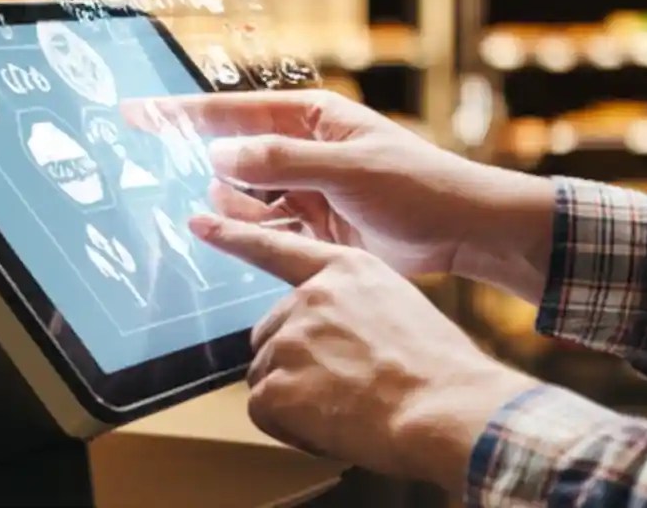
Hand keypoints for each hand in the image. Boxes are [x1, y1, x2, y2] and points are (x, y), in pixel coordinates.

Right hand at [126, 90, 555, 300]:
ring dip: (230, 208)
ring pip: (243, 197)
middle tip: (167, 177)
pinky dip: (248, 232)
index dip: (180, 114)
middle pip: (231, 155)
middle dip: (203, 167)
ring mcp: (304, 188)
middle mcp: (302, 149)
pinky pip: (264, 226)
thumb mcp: (346, 167)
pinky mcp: (311, 224)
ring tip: (239, 212)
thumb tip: (218, 156)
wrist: (460, 229)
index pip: (232, 112)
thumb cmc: (415, 184)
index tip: (134, 113)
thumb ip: (281, 162)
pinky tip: (233, 236)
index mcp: (311, 118)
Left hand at [189, 212, 540, 491]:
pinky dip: (290, 425)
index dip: (233, 235)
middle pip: (271, 331)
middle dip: (294, 361)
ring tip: (346, 405)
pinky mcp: (277, 383)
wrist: (446, 407)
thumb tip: (339, 332)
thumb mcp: (400, 306)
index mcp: (345, 270)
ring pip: (268, 373)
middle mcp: (311, 296)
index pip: (276, 248)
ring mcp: (290, 338)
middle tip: (342, 384)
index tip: (200, 220)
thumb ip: (356, 305)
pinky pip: (264, 409)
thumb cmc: (439, 366)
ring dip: (295, 395)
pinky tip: (331, 424)